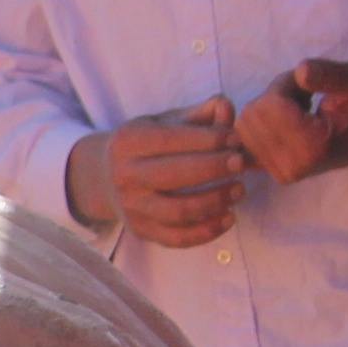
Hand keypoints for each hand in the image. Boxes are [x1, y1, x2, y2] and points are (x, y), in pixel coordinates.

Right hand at [64, 102, 249, 248]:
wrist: (106, 177)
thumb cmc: (146, 145)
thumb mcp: (164, 122)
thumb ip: (199, 114)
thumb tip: (227, 108)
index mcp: (129, 142)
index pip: (172, 140)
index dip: (209, 139)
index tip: (235, 139)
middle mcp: (126, 176)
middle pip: (176, 175)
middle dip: (214, 168)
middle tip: (241, 162)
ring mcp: (132, 207)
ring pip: (179, 211)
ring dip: (216, 201)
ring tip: (239, 190)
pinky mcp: (142, 230)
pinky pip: (177, 238)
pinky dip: (207, 231)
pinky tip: (228, 217)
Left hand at [240, 57, 347, 183]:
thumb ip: (329, 74)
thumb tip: (300, 71)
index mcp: (312, 146)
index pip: (270, 103)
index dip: (286, 85)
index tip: (311, 89)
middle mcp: (292, 166)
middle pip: (253, 113)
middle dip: (274, 98)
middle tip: (306, 101)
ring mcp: (281, 173)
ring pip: (246, 125)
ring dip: (268, 110)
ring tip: (301, 113)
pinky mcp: (274, 173)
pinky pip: (245, 140)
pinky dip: (262, 126)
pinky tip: (288, 126)